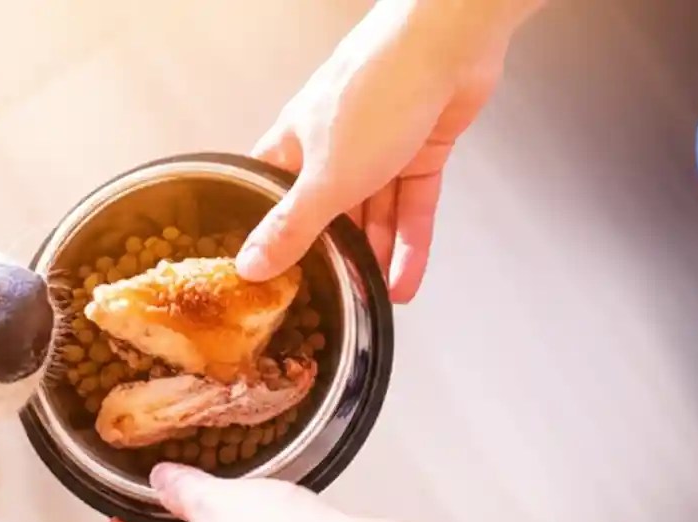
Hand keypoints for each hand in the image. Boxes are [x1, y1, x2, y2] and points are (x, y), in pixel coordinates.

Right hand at [237, 0, 521, 301]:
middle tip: (330, 300)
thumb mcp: (324, 178)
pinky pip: (411, 207)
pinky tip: (407, 279)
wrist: (447, 44)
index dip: (267, 235)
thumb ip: (292, 228)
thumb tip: (250, 265)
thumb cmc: (375, 91)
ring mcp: (379, 148)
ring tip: (374, 302)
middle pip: (326, 213)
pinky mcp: (421, 150)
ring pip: (374, 214)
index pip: (270, 198)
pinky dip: (411, 243)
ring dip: (377, 256)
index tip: (266, 276)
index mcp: (295, 145)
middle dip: (331, 255)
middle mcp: (332, 146)